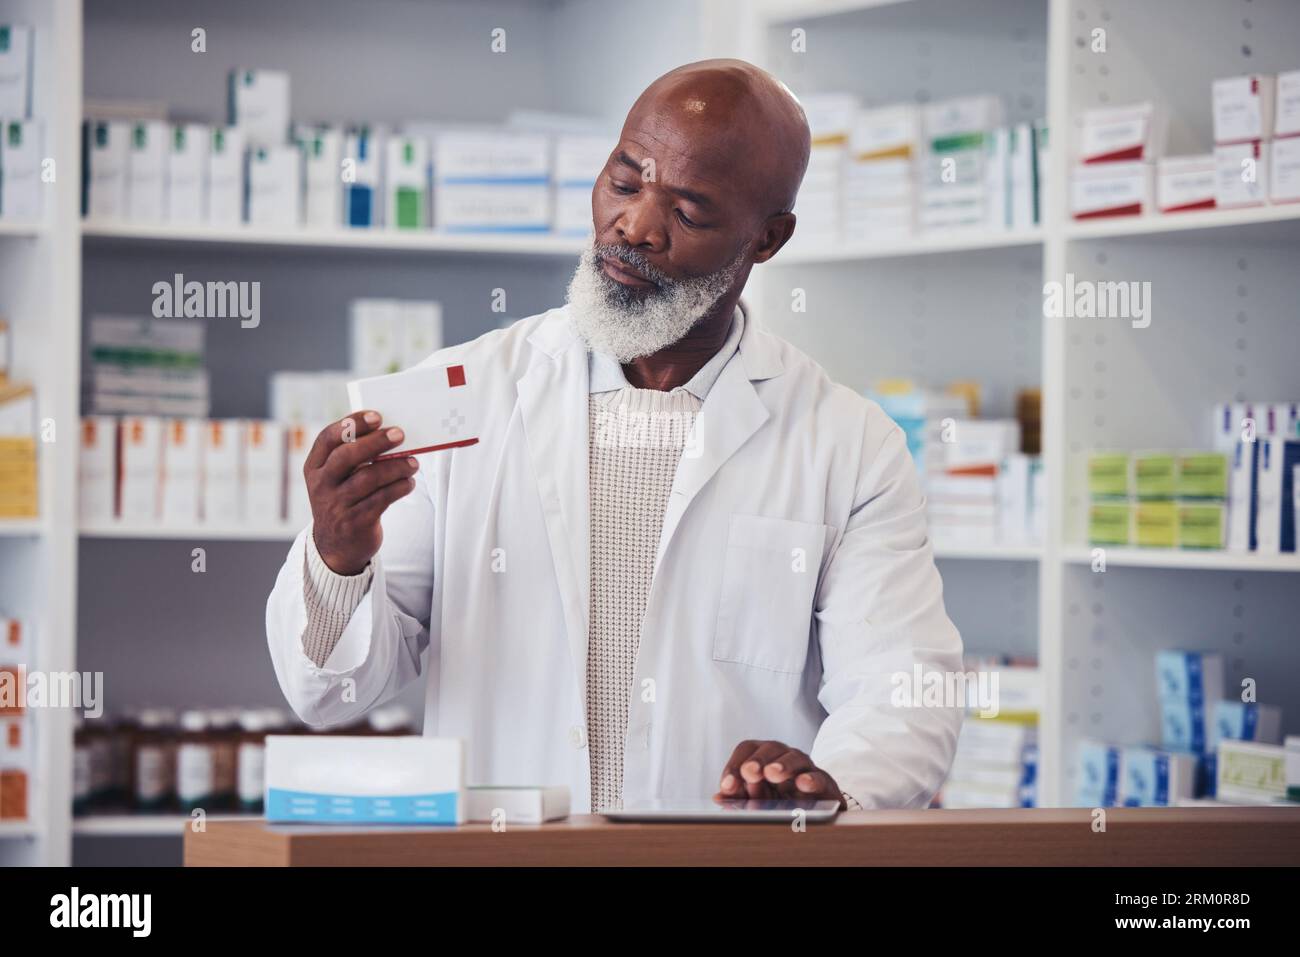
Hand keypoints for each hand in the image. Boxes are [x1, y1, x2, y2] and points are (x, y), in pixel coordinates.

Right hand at [305, 411, 418, 575]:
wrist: (335, 546)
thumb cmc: (343, 500)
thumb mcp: (336, 479)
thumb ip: (353, 457)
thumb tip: (389, 433)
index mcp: (315, 467)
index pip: (328, 438)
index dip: (351, 424)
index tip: (376, 416)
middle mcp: (321, 485)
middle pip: (347, 456)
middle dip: (376, 442)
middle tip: (400, 434)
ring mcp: (336, 505)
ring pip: (369, 478)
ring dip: (396, 467)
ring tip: (412, 463)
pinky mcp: (355, 522)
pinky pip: (381, 499)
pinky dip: (399, 488)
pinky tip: (409, 482)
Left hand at [714, 740, 845, 807]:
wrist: (817, 811)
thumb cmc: (780, 802)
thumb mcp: (756, 800)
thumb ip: (738, 797)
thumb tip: (719, 796)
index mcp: (764, 758)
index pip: (747, 750)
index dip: (735, 765)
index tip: (727, 786)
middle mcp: (784, 758)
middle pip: (770, 748)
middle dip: (758, 761)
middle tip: (749, 773)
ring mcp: (805, 768)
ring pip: (795, 758)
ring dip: (782, 765)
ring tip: (772, 774)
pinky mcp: (824, 784)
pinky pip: (819, 777)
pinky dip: (811, 780)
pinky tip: (802, 784)